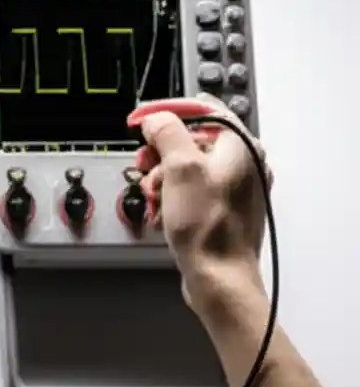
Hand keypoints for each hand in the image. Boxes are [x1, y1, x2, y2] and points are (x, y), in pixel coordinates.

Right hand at [127, 94, 270, 314]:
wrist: (218, 277)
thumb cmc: (206, 227)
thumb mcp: (180, 168)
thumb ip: (167, 133)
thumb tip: (157, 119)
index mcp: (241, 146)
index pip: (203, 109)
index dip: (167, 112)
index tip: (141, 122)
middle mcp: (245, 164)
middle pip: (193, 139)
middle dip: (161, 152)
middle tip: (145, 166)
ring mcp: (236, 188)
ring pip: (189, 166)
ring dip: (163, 176)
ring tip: (153, 195)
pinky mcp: (224, 210)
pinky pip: (192, 190)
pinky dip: (173, 195)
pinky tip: (161, 211)